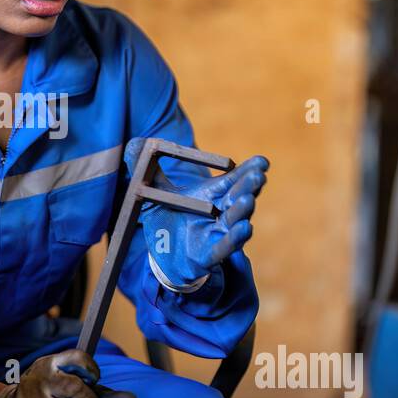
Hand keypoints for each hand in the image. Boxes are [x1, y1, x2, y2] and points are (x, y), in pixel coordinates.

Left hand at [124, 141, 268, 289]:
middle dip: (249, 186)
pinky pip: (224, 247)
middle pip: (238, 197)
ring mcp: (217, 234)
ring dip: (243, 211)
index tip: (263, 161)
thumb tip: (135, 142)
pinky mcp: (209, 254)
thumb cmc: (168, 219)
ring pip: (234, 221)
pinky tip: (245, 229)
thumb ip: (147, 169)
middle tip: (260, 175)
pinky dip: (234, 239)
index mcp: (212, 194)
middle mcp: (221, 213)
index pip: (234, 179)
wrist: (164, 255)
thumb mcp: (155, 193)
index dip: (249, 170)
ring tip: (249, 200)